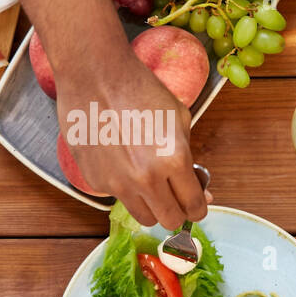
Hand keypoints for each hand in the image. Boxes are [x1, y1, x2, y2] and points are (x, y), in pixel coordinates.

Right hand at [56, 52, 209, 230]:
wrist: (94, 75)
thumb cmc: (139, 89)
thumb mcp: (178, 118)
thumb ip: (189, 157)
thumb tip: (201, 189)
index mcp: (174, 160)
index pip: (194, 207)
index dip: (198, 207)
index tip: (195, 204)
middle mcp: (146, 178)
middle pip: (169, 221)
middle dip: (176, 212)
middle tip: (173, 197)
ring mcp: (118, 183)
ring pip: (143, 216)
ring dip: (150, 205)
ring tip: (146, 180)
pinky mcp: (95, 180)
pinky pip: (116, 196)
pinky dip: (122, 187)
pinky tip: (118, 160)